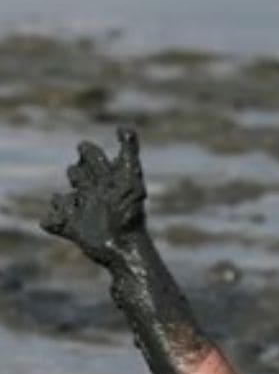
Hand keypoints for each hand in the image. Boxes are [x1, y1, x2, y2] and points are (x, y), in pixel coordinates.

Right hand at [41, 128, 148, 265]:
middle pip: (77, 174)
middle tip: (81, 177)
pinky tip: (59, 221)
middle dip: (77, 173)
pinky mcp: (73, 228)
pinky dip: (52, 220)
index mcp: (108, 179)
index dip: (87, 150)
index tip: (85, 150)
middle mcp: (95, 193)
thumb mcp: (130, 177)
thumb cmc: (129, 211)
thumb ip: (128, 151)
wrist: (124, 246)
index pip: (92, 156)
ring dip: (64, 199)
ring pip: (64, 198)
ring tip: (74, 204)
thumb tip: (124, 127)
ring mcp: (83, 210)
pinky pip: (52, 221)